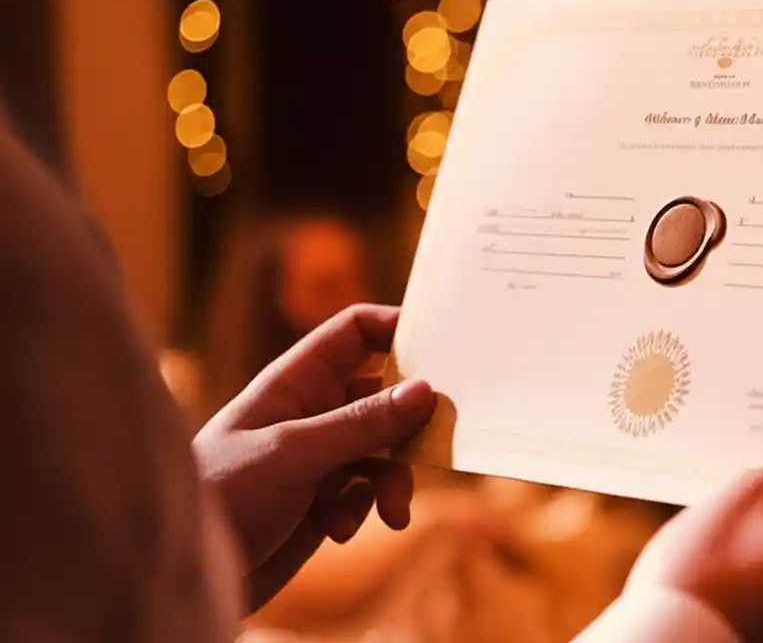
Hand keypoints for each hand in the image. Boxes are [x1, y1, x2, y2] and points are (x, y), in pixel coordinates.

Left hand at [193, 304, 435, 609]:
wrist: (183, 571)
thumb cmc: (220, 496)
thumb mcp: (294, 453)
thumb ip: (361, 423)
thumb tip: (425, 391)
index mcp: (296, 383)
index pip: (353, 333)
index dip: (396, 328)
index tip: (443, 344)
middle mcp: (311, 413)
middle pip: (382, 394)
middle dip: (410, 421)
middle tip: (438, 438)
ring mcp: (318, 457)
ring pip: (383, 450)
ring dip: (394, 478)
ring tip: (391, 509)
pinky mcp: (323, 500)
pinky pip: (368, 491)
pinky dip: (367, 508)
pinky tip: (345, 529)